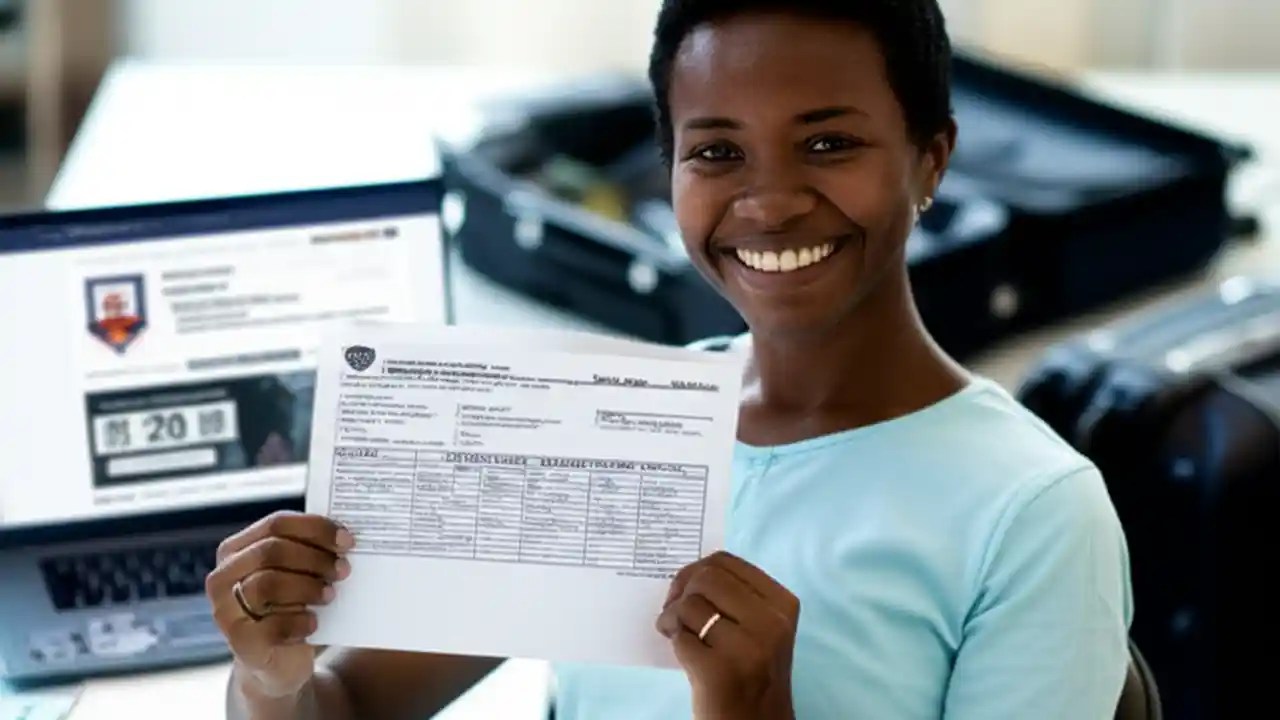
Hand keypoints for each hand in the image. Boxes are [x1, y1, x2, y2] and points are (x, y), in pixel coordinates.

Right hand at [205, 510, 354, 698]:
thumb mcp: (295, 574)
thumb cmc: (291, 606)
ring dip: (308, 587)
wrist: (279, 660)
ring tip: (330, 595)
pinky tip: (314, 623)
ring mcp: (225, 610)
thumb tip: (344, 538)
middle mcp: (223, 577)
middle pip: (271, 551)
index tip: (347, 540)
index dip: (315, 528)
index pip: (276, 524)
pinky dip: (300, 621)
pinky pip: (272, 625)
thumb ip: (308, 552)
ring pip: (268, 583)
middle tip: (343, 569)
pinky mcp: (239, 642)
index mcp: (236, 550)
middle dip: (314, 558)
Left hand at [656, 551, 799, 719]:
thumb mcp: (760, 628)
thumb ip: (734, 597)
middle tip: (674, 613)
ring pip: (689, 605)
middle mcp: (770, 622)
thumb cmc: (753, 672)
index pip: (726, 562)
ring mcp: (747, 647)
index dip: (696, 571)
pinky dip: (674, 642)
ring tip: (677, 633)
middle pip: (705, 578)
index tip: (685, 590)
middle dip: (680, 592)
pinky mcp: (719, 671)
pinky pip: (680, 636)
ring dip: (672, 618)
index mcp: (782, 604)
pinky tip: (684, 655)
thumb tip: (688, 574)